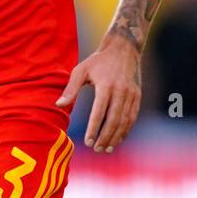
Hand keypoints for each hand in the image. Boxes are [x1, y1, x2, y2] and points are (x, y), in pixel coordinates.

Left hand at [55, 36, 141, 151]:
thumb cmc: (98, 61)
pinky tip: (118, 139)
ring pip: (125, 121)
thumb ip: (70, 89)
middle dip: (105, 137)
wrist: (124, 48)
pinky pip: (132, 116)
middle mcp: (121, 91)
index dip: (94, 129)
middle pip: (114, 120)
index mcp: (106, 85)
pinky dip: (126, 130)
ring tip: (107, 148)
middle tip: (97, 149)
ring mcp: (131, 94)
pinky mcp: (137, 96)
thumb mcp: (81, 70)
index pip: (100, 112)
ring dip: (116, 137)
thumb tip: (58, 105)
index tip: (88, 142)